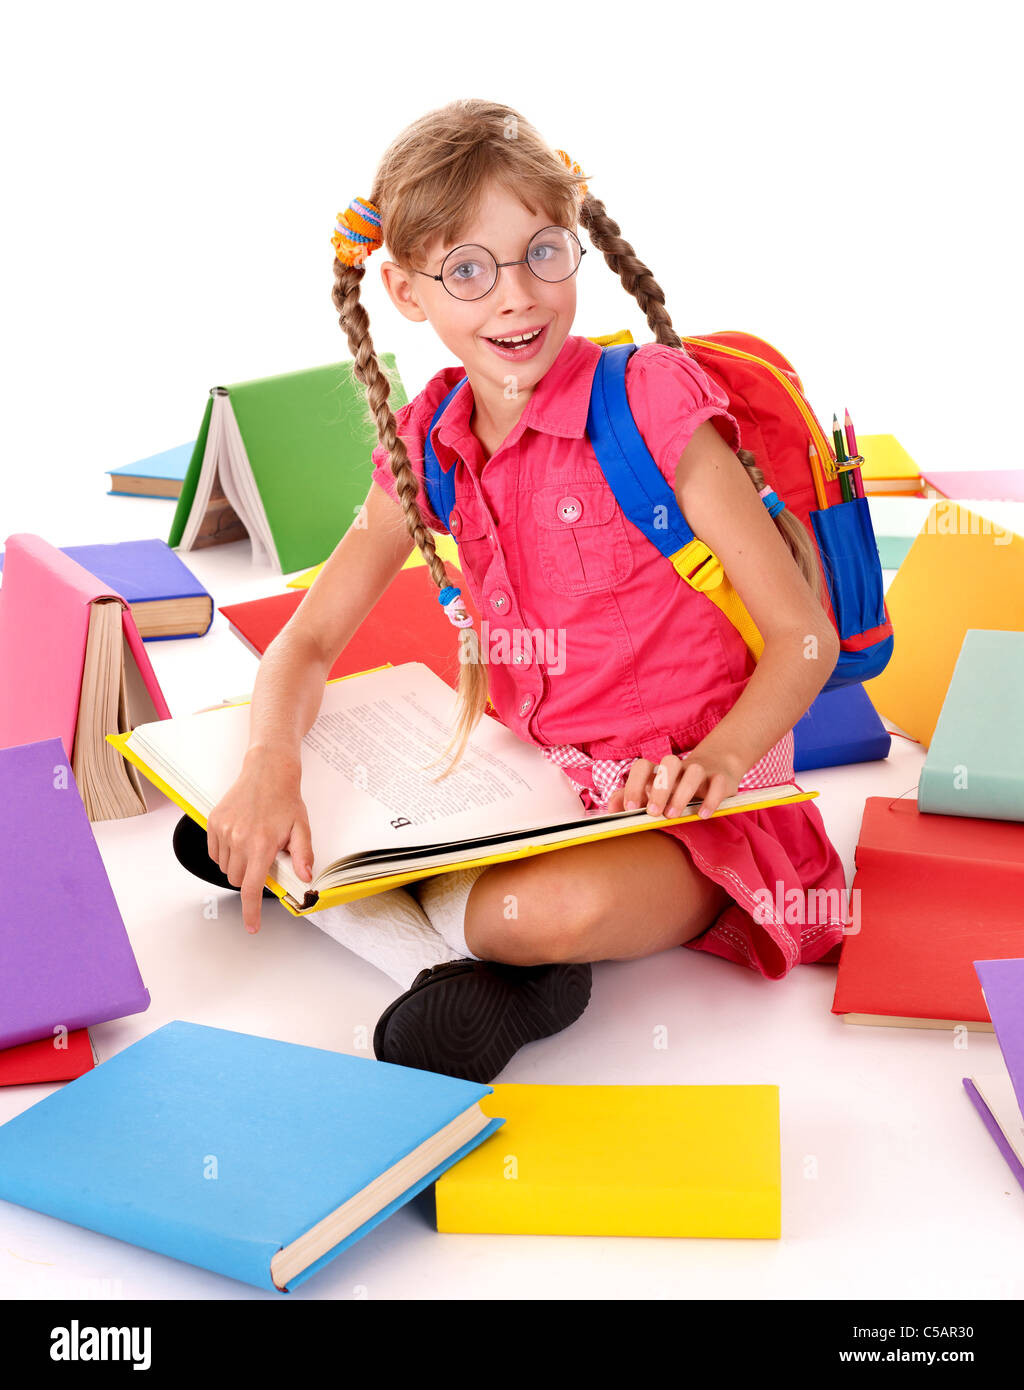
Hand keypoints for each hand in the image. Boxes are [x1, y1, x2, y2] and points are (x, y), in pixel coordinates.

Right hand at [206, 747, 313, 933]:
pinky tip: (239, 838)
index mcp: (262, 844)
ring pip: (225, 868)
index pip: (253, 888)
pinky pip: (214, 853)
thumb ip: (303, 856)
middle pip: (238, 880)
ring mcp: (223, 830)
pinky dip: (225, 853)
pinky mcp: (213, 823)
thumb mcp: (302, 828)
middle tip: (263, 859)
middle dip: (250, 877)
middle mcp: (239, 838)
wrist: (267, 771)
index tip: (251, 926)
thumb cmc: (285, 800)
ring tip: (252, 843)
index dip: (251, 911)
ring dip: (238, 864)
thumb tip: (305, 878)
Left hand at [603, 740, 745, 820]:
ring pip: (693, 770)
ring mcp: (701, 771)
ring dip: (682, 792)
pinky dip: (711, 799)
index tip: (630, 808)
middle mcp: (678, 768)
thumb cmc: (676, 787)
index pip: (642, 767)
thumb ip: (628, 799)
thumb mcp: (652, 793)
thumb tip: (610, 810)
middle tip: (653, 812)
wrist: (715, 771)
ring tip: (674, 815)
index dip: (634, 785)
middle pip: (668, 764)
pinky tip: (702, 815)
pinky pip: (718, 783)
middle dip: (659, 788)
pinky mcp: (720, 779)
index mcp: (658, 770)